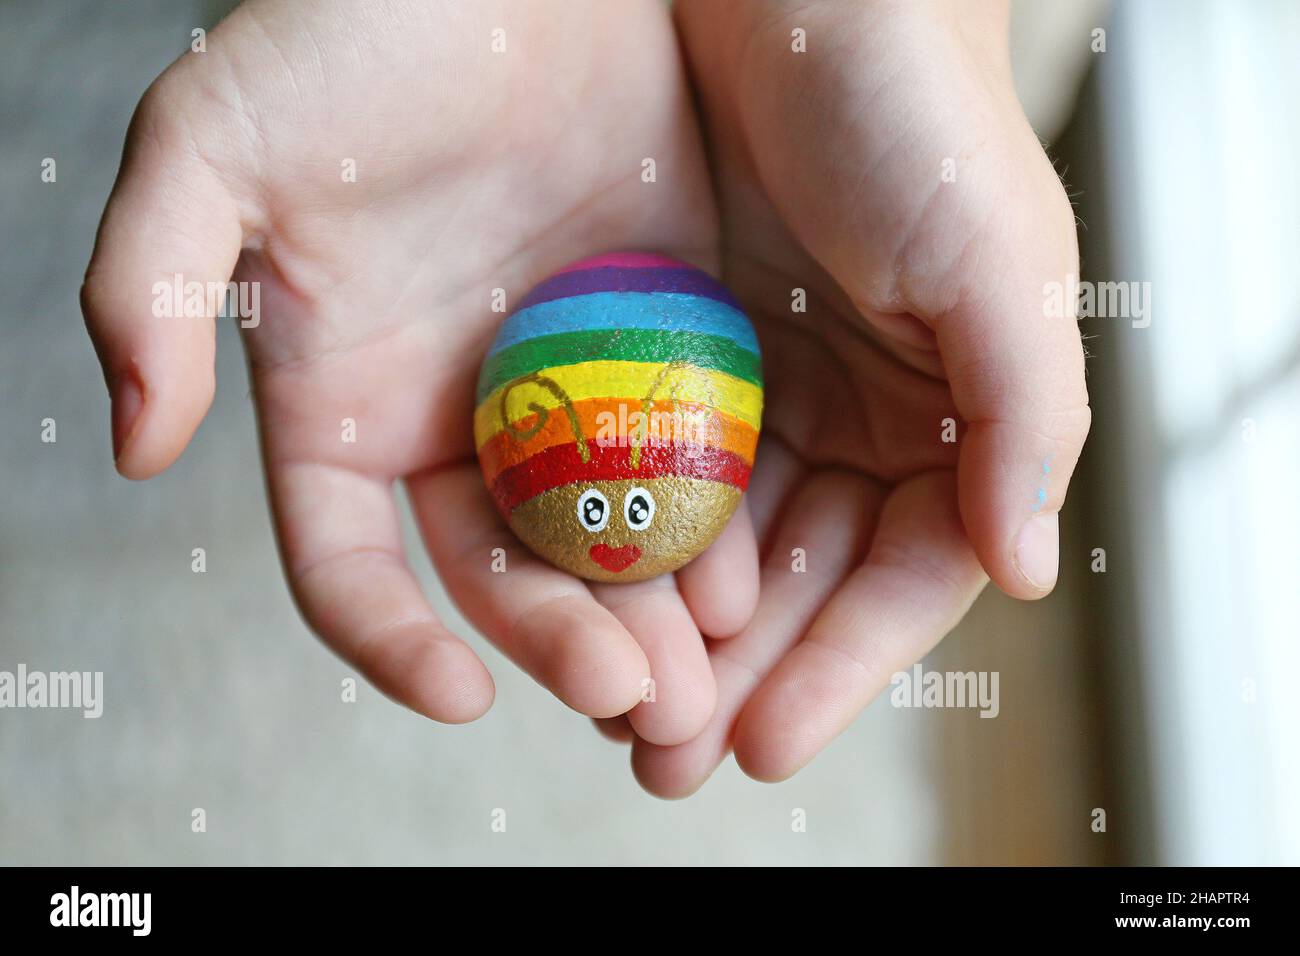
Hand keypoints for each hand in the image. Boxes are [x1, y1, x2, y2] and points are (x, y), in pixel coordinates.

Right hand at [81, 0, 744, 741]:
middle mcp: (456, 419)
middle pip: (501, 572)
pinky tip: (754, 565)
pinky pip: (689, 456)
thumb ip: (148, 285)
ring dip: (649, 613)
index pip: (351, 567)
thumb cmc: (359, 30)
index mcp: (345, 407)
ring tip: (703, 670)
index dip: (392, 641)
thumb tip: (134, 448)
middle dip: (562, 644)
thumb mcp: (218, 140)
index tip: (461, 692)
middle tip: (632, 697)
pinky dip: (714, 521)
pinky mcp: (660, 345)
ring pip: (603, 536)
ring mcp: (563, 389)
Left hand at [614, 0, 1089, 794]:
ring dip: (667, 628)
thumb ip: (1022, 421)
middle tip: (669, 759)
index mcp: (942, 414)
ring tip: (617, 706)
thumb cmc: (914, 109)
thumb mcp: (995, 262)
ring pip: (713, 540)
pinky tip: (583, 591)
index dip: (840, 671)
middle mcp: (848, 415)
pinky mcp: (663, 348)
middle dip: (737, 677)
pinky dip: (617, 530)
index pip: (898, 577)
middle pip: (796, 582)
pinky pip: (639, 463)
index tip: (768, 748)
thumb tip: (1030, 573)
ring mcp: (752, 388)